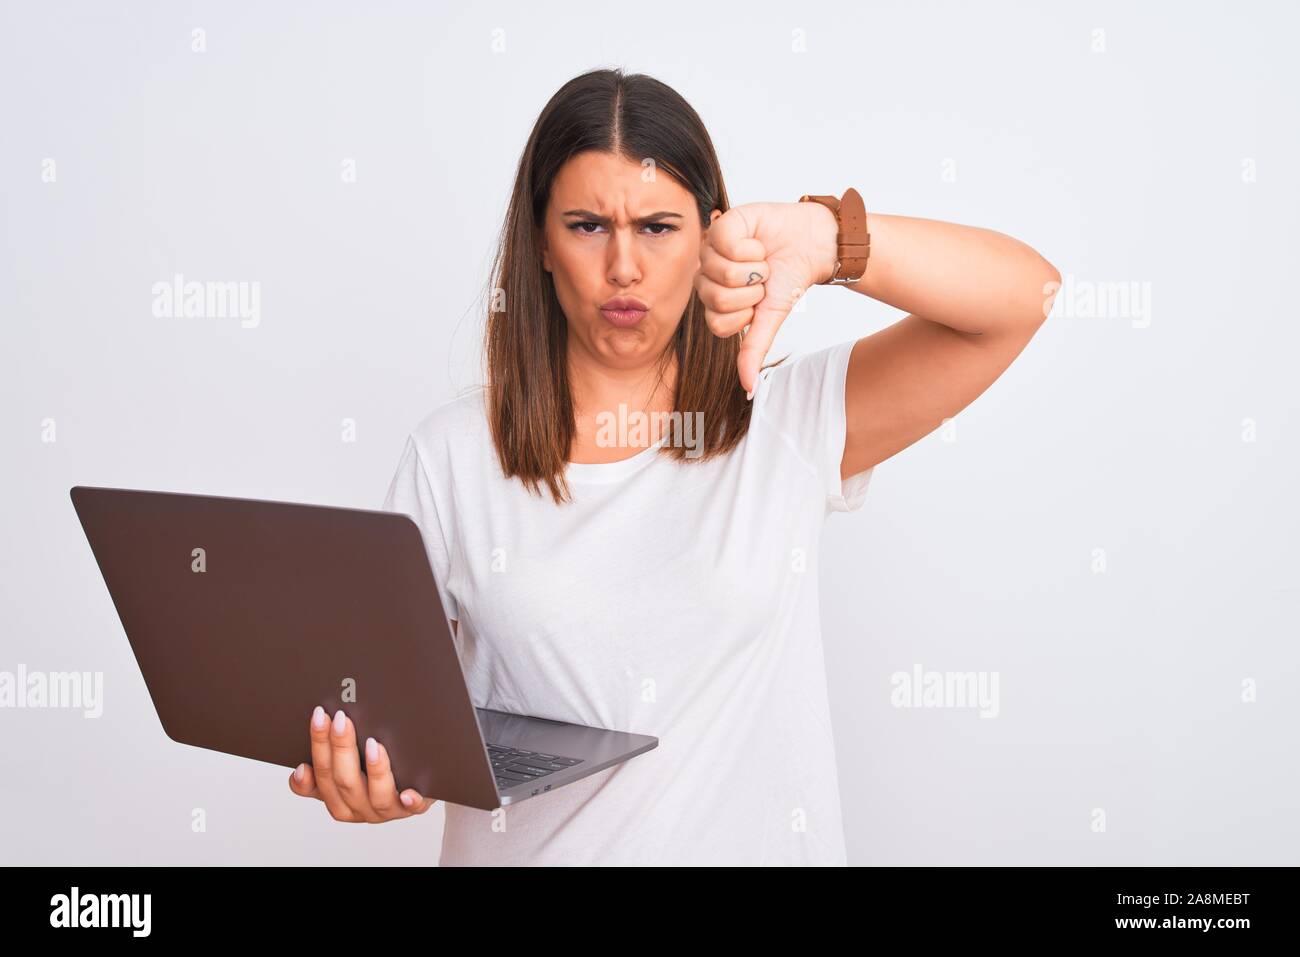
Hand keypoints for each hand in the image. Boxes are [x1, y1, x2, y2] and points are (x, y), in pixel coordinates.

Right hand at [288, 705, 435, 821]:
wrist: (418, 782)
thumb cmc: (379, 768)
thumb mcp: (348, 765)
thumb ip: (329, 758)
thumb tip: (312, 740)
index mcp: (337, 798)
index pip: (319, 778)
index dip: (316, 751)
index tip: (317, 722)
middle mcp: (359, 808)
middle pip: (344, 782)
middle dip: (340, 748)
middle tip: (340, 719)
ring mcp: (386, 810)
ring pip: (376, 796)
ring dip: (374, 770)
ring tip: (372, 744)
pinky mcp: (413, 808)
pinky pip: (412, 808)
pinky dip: (410, 801)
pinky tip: (408, 794)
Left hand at [695, 201, 838, 393]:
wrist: (813, 245)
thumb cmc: (789, 280)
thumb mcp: (771, 318)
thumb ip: (754, 350)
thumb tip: (749, 389)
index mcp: (714, 299)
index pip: (715, 323)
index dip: (744, 315)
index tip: (759, 303)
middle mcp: (707, 275)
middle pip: (716, 299)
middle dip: (752, 292)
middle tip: (763, 279)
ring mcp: (711, 249)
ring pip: (721, 272)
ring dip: (754, 269)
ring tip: (762, 260)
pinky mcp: (721, 224)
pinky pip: (725, 243)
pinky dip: (751, 248)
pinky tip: (757, 243)